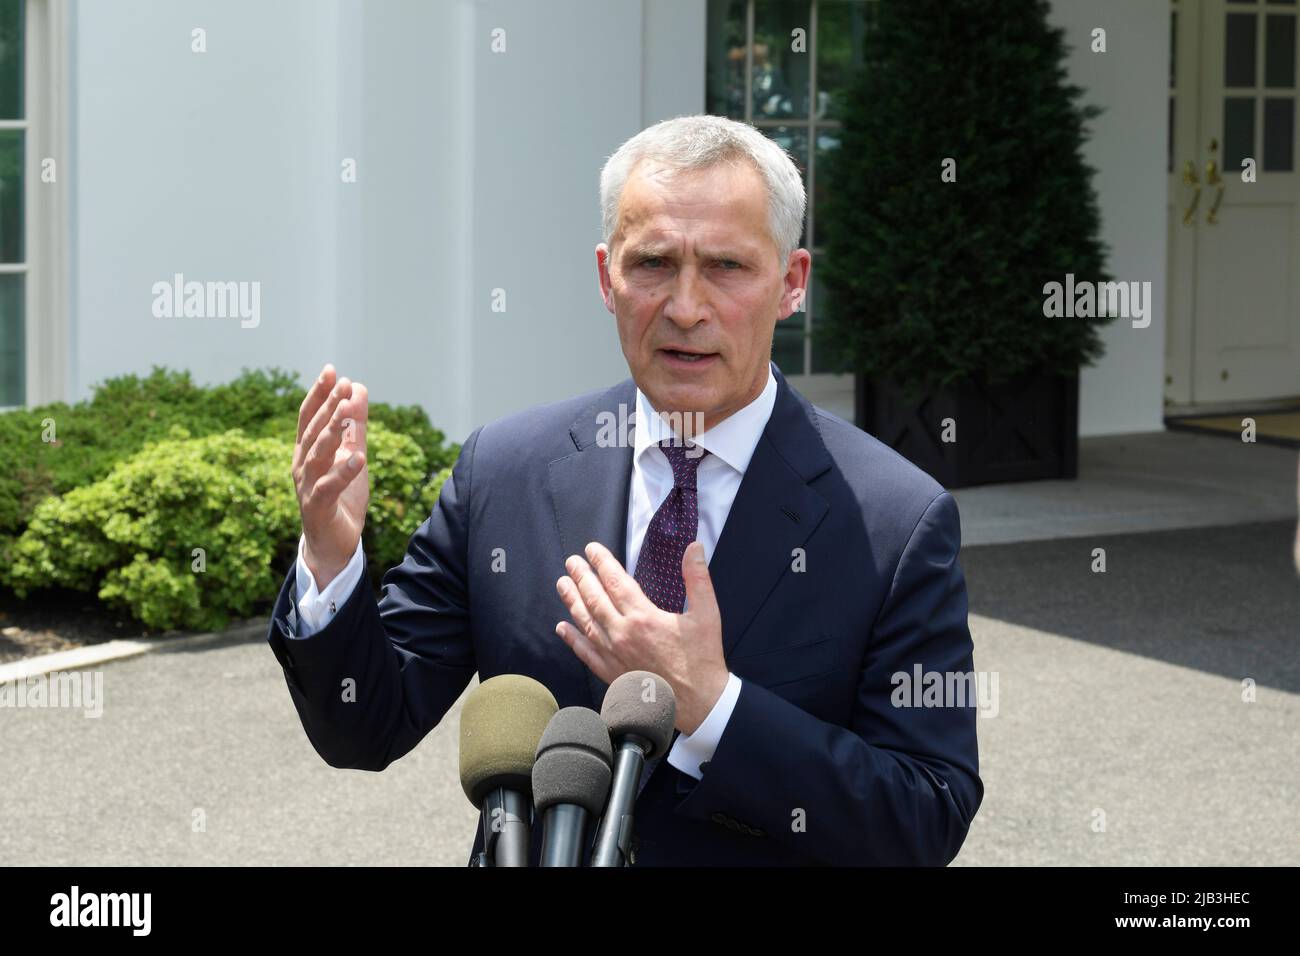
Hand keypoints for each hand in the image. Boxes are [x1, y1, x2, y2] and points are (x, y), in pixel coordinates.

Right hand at [293, 364, 369, 588]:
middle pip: (313, 430)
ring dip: (332, 431)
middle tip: (343, 384)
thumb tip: (359, 389)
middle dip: (328, 406)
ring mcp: (306, 486)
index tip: (332, 371)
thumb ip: (355, 426)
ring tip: (348, 411)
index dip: (319, 394)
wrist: (334, 543)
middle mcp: (302, 465)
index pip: (310, 417)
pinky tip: (359, 458)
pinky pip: (329, 486)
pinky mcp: (317, 506)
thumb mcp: (353, 455)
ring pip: (317, 455)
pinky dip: (343, 472)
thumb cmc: (342, 498)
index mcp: (307, 451)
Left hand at [554, 540, 729, 734]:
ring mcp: (614, 655)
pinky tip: (562, 628)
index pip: (615, 581)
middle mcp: (623, 634)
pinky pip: (586, 653)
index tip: (591, 549)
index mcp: (643, 617)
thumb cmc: (702, 659)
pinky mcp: (612, 673)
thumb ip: (698, 577)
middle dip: (581, 577)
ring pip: (586, 622)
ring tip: (562, 584)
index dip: (601, 562)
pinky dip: (572, 639)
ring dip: (571, 601)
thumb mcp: (707, 613)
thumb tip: (694, 547)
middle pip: (594, 598)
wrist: (699, 703)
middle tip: (571, 562)